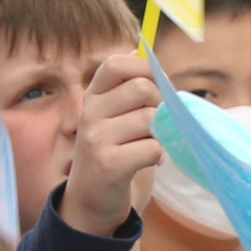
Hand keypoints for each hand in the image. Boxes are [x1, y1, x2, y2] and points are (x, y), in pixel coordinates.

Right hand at [59, 51, 163, 235]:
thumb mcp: (112, 115)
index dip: (144, 70)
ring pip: (150, 119)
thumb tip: (140, 48)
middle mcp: (89, 113)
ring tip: (151, 146)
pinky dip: (159, 156)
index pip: (116, 63)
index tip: (156, 89)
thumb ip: (126, 87)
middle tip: (158, 124)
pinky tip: (151, 162)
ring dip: (161, 134)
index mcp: (92, 96)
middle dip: (161, 104)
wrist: (91, 201)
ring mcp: (96, 138)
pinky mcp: (108, 164)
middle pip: (142, 89)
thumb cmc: (113, 153)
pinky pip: (152, 148)